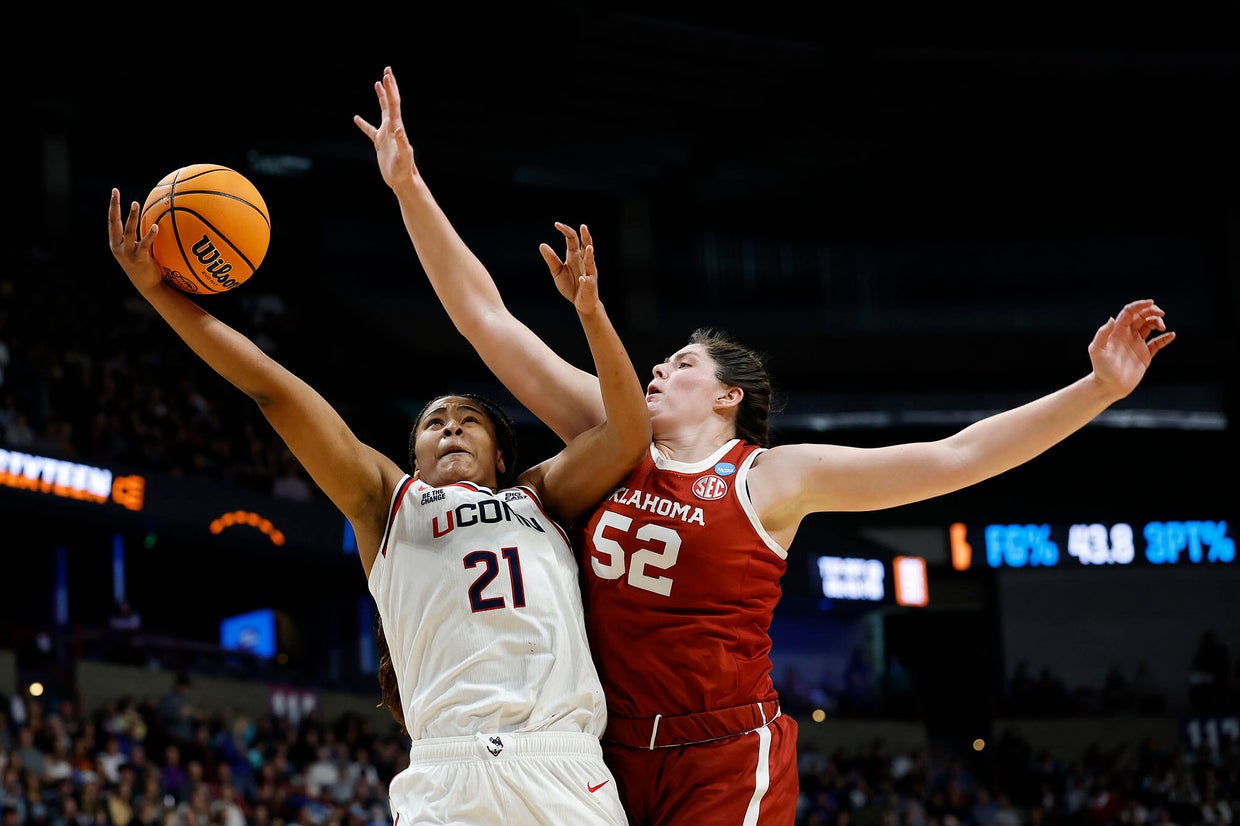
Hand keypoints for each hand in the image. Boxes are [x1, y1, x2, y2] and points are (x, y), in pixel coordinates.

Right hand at [108, 189, 164, 292]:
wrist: (148, 286)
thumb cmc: (145, 265)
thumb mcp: (138, 249)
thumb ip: (139, 237)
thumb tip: (153, 219)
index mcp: (116, 243)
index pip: (112, 221)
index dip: (113, 206)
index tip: (114, 191)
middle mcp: (118, 246)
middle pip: (114, 222)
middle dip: (114, 206)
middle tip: (115, 192)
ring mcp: (127, 253)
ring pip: (128, 230)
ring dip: (131, 216)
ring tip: (135, 203)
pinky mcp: (138, 258)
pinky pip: (144, 244)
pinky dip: (150, 235)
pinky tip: (156, 226)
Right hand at [354, 66, 418, 190]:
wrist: (403, 181)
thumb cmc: (404, 169)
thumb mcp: (404, 156)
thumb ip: (402, 142)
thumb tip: (397, 128)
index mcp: (397, 127)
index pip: (393, 104)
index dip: (389, 89)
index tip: (386, 75)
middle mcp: (392, 127)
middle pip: (390, 102)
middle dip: (389, 86)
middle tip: (387, 70)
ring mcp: (386, 134)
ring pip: (383, 111)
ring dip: (381, 97)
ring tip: (377, 83)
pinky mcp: (380, 143)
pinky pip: (370, 130)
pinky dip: (363, 124)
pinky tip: (356, 118)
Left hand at [539, 222, 599, 315]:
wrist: (582, 303)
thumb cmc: (571, 285)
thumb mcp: (557, 272)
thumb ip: (551, 259)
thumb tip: (542, 245)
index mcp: (575, 256)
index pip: (572, 239)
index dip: (565, 231)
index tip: (556, 224)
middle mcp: (584, 261)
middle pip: (586, 245)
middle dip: (586, 236)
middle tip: (583, 226)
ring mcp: (589, 272)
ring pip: (591, 261)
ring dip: (590, 255)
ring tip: (589, 248)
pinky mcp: (590, 285)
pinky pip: (587, 281)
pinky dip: (584, 280)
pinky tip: (581, 279)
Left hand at [1088, 298, 1175, 397]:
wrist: (1109, 386)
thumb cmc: (1101, 369)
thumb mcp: (1097, 351)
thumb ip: (1102, 335)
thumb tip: (1112, 318)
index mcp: (1117, 332)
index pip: (1129, 313)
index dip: (1139, 306)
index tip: (1151, 302)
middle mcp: (1127, 336)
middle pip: (1141, 317)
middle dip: (1151, 312)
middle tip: (1161, 314)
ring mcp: (1137, 344)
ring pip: (1149, 327)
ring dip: (1157, 322)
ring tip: (1162, 327)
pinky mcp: (1145, 355)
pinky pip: (1157, 344)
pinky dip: (1165, 339)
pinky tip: (1171, 335)